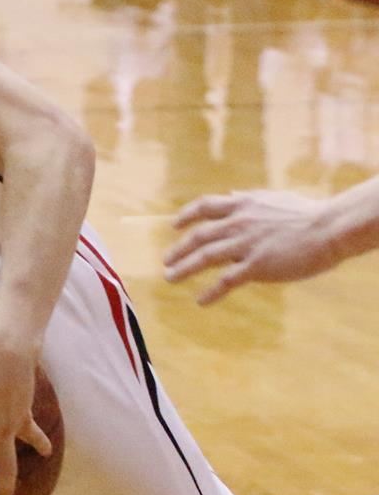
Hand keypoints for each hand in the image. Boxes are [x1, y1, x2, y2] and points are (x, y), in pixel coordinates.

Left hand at [164, 189, 339, 303]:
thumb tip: (232, 194)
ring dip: (184, 268)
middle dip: (179, 249)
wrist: (328, 228)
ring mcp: (245, 244)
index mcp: (242, 204)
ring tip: (171, 278)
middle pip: (198, 236)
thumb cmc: (307, 213)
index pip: (204, 207)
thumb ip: (249, 198)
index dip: (186, 216)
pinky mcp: (257, 265)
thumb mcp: (273, 198)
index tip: (174, 225)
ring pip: (204, 257)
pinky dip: (211, 291)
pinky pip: (226, 280)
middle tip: (166, 260)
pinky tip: (200, 300)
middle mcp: (238, 223)